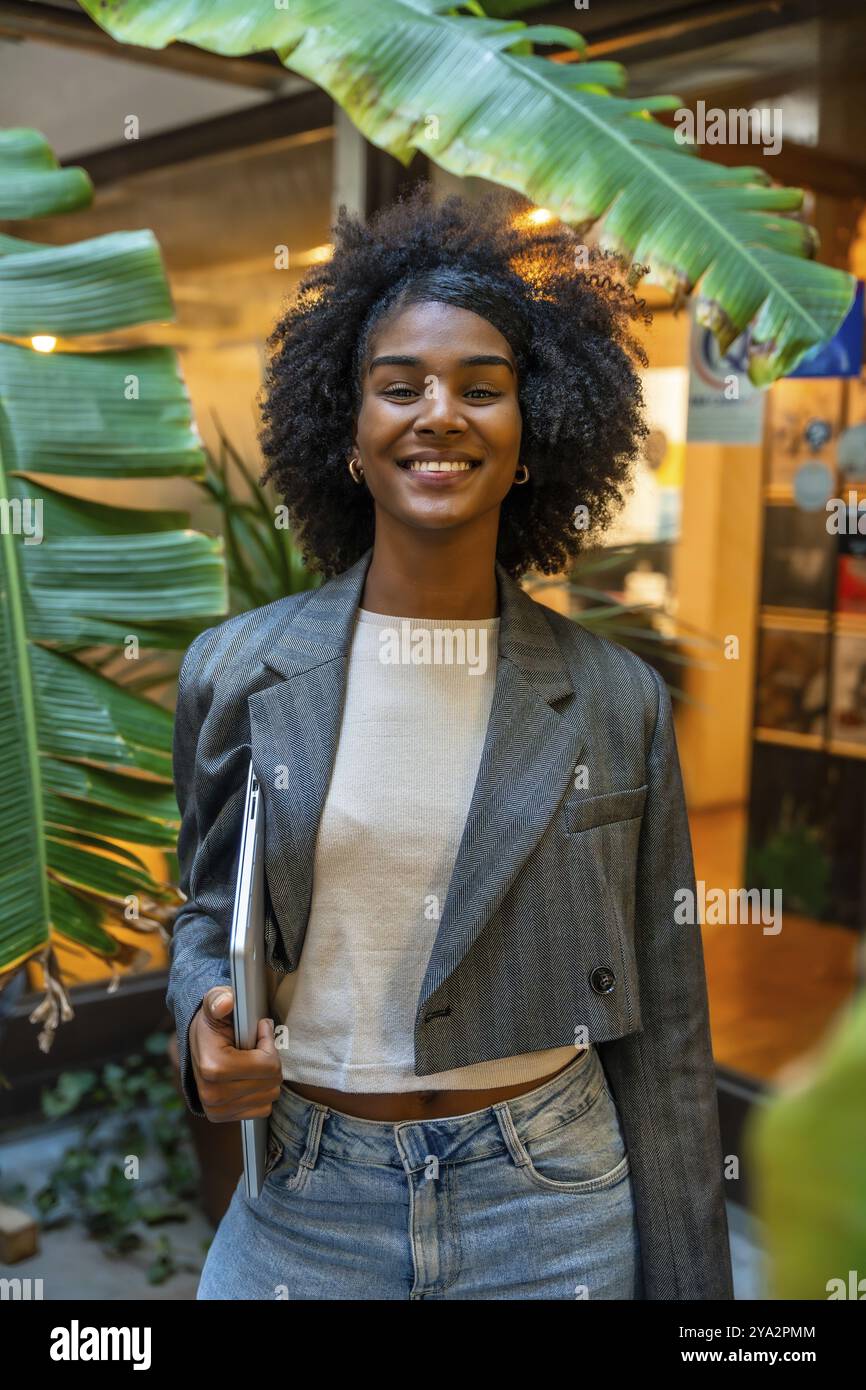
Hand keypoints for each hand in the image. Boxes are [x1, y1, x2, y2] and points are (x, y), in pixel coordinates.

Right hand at [190, 986, 281, 1121]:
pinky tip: (248, 1078)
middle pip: (272, 1082)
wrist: (196, 1046)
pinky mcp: (222, 1118)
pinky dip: (261, 1093)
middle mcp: (212, 1095)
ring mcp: (217, 1109)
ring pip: (270, 1096)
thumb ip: (219, 999)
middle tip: (255, 1047)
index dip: (269, 1043)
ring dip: (266, 1077)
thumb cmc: (212, 1023)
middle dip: (270, 1060)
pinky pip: (263, 1109)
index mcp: (213, 1067)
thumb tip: (225, 1003)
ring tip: (250, 1062)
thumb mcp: (215, 1004)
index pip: (268, 1065)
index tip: (259, 1030)